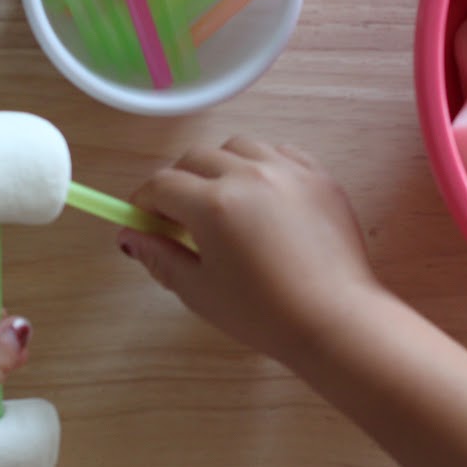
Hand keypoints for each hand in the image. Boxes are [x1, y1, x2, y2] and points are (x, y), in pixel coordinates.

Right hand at [119, 138, 384, 358]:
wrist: (335, 320)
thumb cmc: (263, 314)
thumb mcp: (200, 291)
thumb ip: (161, 257)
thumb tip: (131, 236)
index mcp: (213, 204)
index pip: (161, 185)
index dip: (144, 203)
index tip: (145, 221)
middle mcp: (249, 175)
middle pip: (196, 158)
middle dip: (179, 182)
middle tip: (181, 217)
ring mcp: (288, 170)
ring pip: (239, 147)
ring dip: (221, 167)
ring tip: (225, 202)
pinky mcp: (320, 176)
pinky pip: (281, 152)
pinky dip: (263, 164)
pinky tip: (264, 195)